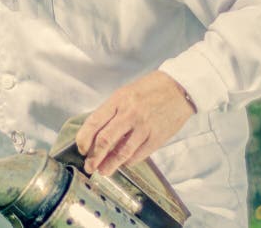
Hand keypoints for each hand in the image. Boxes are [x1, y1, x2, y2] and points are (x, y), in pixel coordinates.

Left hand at [75, 70, 195, 176]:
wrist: (179, 88)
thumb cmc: (149, 89)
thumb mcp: (125, 93)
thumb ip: (112, 112)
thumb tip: (97, 133)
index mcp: (118, 100)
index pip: (94, 122)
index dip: (84, 138)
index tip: (81, 148)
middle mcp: (129, 114)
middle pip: (105, 140)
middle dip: (94, 157)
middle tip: (89, 166)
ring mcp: (144, 127)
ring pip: (122, 152)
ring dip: (110, 164)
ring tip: (103, 171)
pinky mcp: (157, 138)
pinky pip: (139, 155)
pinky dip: (128, 161)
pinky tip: (123, 164)